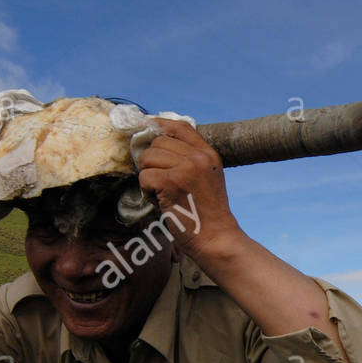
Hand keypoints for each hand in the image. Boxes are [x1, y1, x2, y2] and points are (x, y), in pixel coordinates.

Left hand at [137, 118, 242, 257]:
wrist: (216, 238)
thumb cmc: (207, 213)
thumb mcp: (207, 178)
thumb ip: (190, 160)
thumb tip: (156, 145)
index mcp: (208, 154)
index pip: (179, 126)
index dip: (159, 124)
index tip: (146, 128)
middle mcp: (198, 157)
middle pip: (158, 142)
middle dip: (151, 161)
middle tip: (160, 182)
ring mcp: (186, 168)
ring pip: (148, 158)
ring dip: (148, 176)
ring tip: (161, 192)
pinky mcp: (172, 182)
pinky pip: (145, 176)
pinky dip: (146, 191)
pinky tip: (159, 201)